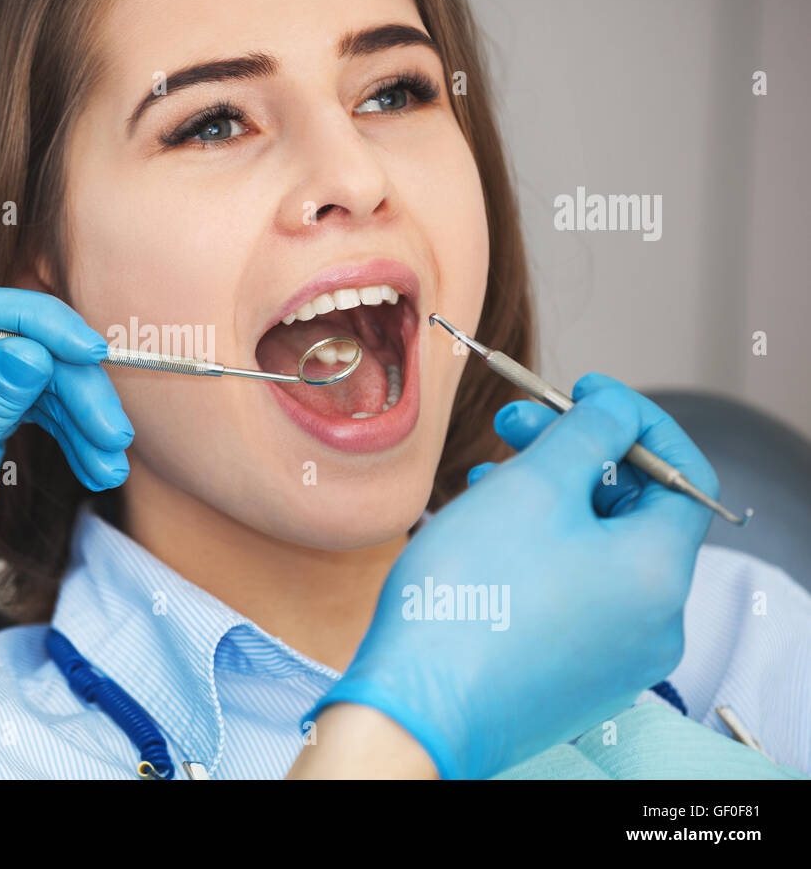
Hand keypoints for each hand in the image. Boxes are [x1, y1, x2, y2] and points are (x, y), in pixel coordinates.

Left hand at [0, 286, 132, 704]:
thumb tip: (36, 348)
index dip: (42, 326)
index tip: (95, 356)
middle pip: (7, 343)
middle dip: (69, 386)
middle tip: (114, 436)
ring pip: (24, 375)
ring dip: (75, 416)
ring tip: (110, 466)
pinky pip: (20, 407)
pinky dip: (60, 434)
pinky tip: (94, 466)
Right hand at [306, 373, 716, 778]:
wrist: (416, 705)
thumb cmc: (470, 596)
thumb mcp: (532, 486)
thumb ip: (588, 432)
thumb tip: (618, 413)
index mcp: (659, 573)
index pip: (681, 475)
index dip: (634, 421)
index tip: (584, 392)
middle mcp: (654, 622)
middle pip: (631, 511)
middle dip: (575, 455)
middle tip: (515, 424)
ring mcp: (615, 656)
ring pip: (595, 551)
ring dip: (548, 500)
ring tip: (482, 480)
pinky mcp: (573, 677)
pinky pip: (573, 594)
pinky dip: (540, 551)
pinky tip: (484, 534)